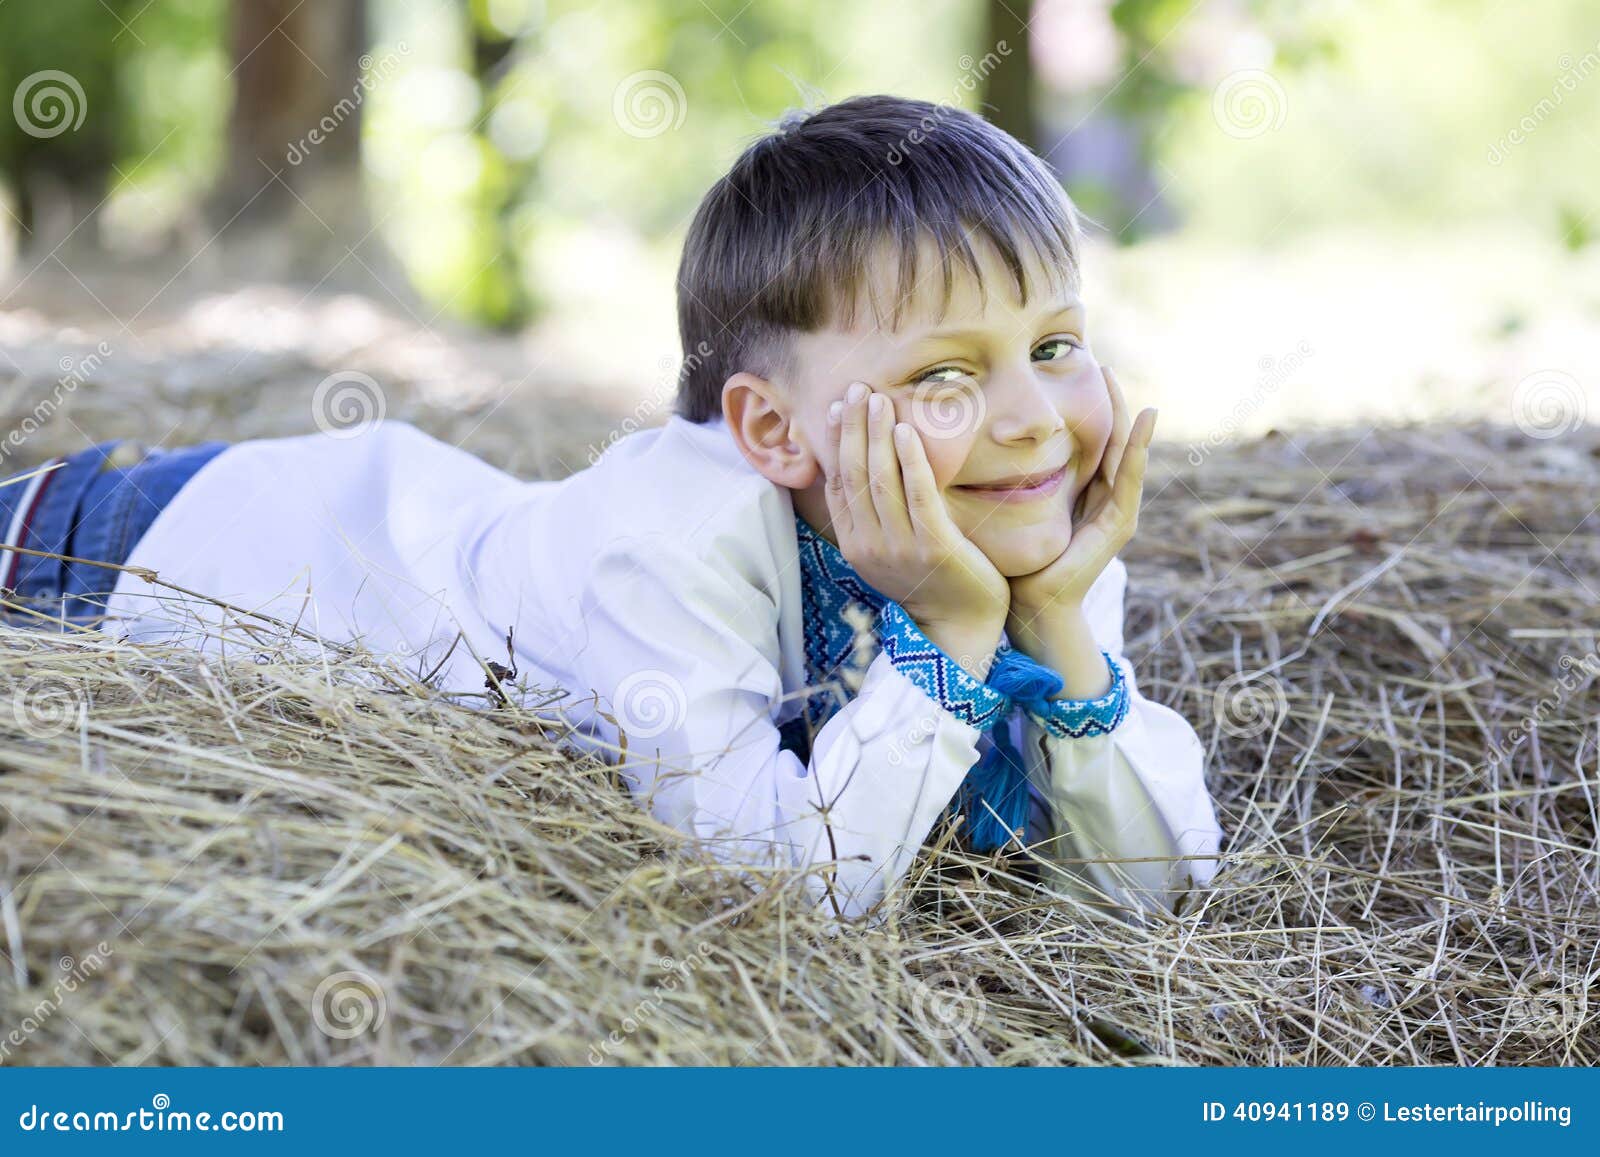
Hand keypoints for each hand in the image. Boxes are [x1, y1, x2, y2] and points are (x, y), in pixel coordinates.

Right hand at [823, 381, 1009, 646]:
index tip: (841, 408)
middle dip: (854, 428)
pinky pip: (917, 495)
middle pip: (854, 475)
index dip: (837, 442)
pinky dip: (910, 460)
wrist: (960, 627)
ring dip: (877, 435)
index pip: (838, 484)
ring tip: (878, 399)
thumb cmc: (930, 582)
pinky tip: (906, 430)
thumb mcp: (889, 551)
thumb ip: (875, 517)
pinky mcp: (933, 546)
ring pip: (879, 480)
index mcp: (855, 544)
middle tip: (856, 389)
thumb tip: (865, 471)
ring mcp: (899, 547)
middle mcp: (869, 545)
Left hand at [1007, 365, 1153, 637]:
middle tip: (1100, 363)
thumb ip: (1003, 480)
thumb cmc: (1013, 562)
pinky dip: (1140, 448)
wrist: (1031, 606)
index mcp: (1075, 493)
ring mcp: (1115, 510)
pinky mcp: (1120, 523)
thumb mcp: (1008, 508)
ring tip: (1117, 381)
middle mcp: (1100, 498)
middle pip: (1108, 440)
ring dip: (1124, 414)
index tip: (1071, 372)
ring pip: (1124, 451)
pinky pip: (1132, 477)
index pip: (1084, 442)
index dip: (1082, 410)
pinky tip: (1144, 420)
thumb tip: (968, 443)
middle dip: (1107, 403)